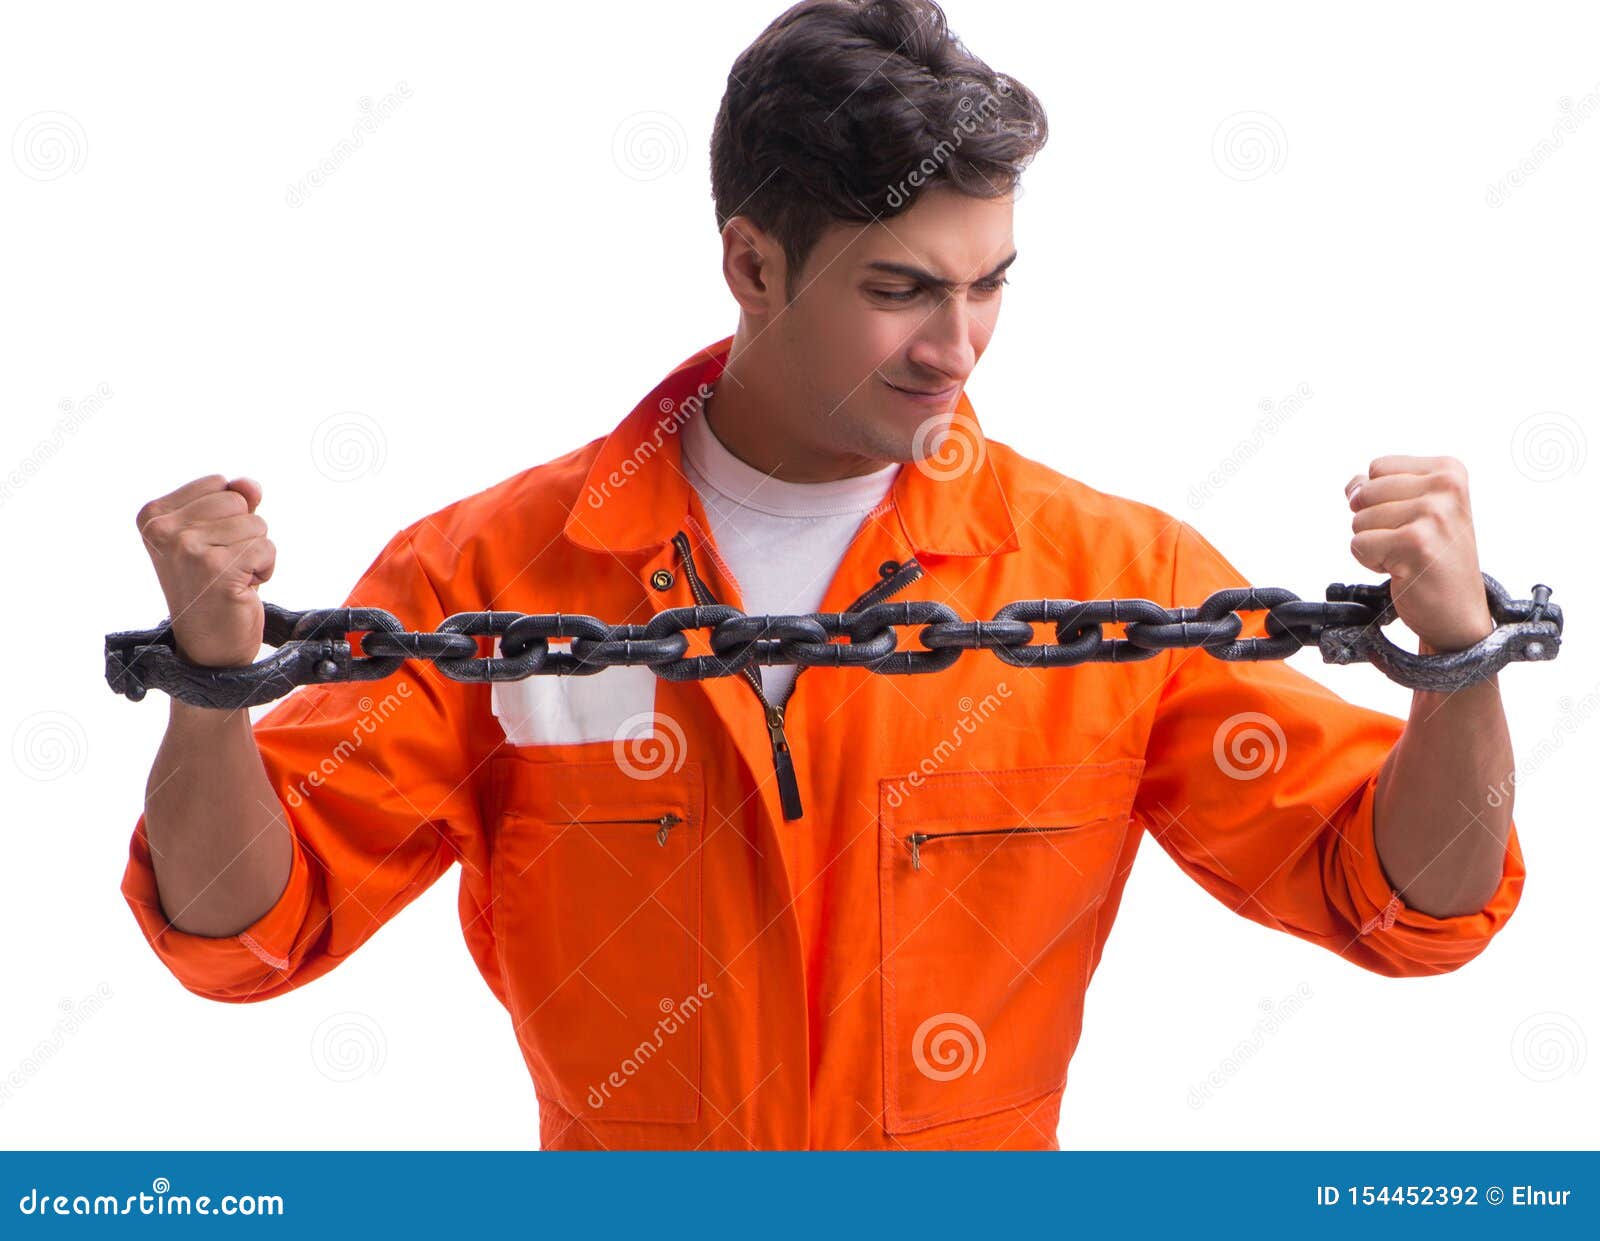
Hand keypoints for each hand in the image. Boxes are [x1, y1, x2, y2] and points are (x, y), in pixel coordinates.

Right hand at [136, 474, 273, 666]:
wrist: (208, 645)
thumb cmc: (212, 586)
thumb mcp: (216, 535)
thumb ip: (232, 500)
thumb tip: (249, 484)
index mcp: (154, 515)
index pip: (219, 483)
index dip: (228, 517)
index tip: (209, 548)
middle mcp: (164, 530)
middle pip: (238, 501)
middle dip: (244, 533)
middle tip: (222, 565)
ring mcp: (188, 549)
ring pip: (257, 524)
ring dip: (254, 553)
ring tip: (231, 576)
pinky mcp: (216, 569)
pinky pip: (267, 548)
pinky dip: (265, 569)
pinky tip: (241, 588)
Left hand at [1346, 455, 1493, 653]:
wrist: (1458, 611)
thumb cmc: (1434, 559)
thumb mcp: (1416, 510)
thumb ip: (1381, 488)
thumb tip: (1352, 485)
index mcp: (1449, 470)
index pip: (1377, 468)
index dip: (1379, 499)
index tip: (1411, 521)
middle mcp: (1446, 487)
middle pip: (1364, 493)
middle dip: (1372, 523)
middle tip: (1407, 543)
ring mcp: (1433, 514)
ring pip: (1359, 520)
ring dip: (1374, 544)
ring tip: (1406, 556)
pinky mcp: (1415, 543)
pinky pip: (1359, 544)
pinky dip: (1371, 562)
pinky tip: (1402, 569)